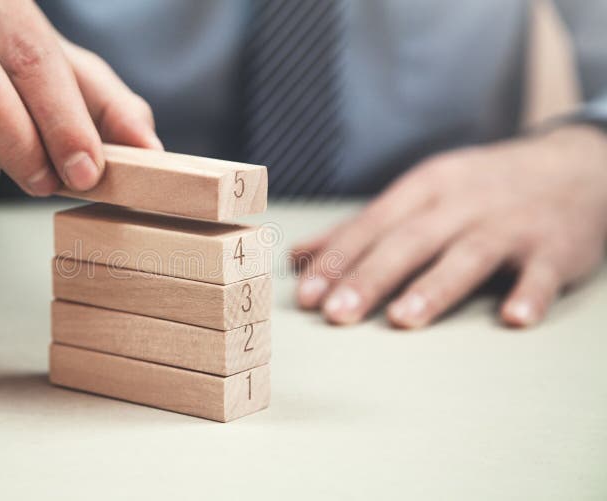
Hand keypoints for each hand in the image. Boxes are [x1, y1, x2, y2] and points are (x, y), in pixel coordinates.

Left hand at [293, 124, 606, 327]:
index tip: (306, 295)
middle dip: (371, 277)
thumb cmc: (480, 188)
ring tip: (403, 319)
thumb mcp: (421, 193)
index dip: (338, 260)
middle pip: (411, 240)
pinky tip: (514, 318)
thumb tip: (298, 255)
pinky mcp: (555, 246)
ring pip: (468, 254)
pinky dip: (530, 293)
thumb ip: (362, 228)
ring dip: (435, 286)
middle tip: (337, 314)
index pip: (372, 225)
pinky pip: (542, 271)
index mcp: (425, 189)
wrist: (574, 164)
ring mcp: (511, 223)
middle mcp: (462, 203)